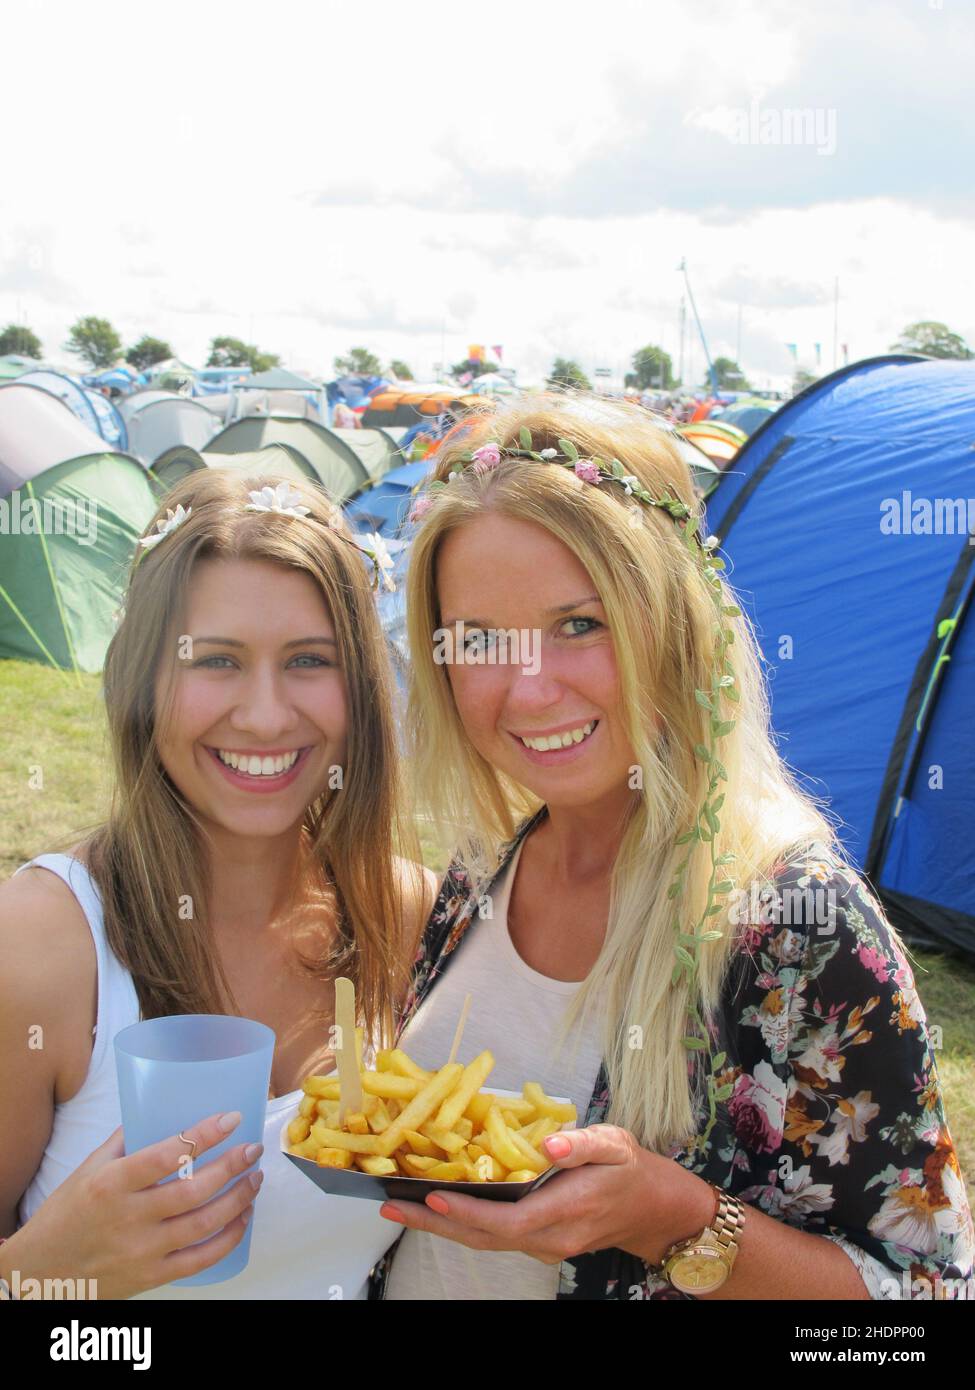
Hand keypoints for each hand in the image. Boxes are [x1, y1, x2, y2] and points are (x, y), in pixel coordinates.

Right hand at [3, 1112, 263, 1298]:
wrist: (42, 1272)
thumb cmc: (66, 1214)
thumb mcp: (88, 1169)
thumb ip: (125, 1141)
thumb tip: (160, 1109)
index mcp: (111, 1184)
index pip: (166, 1155)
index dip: (204, 1135)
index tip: (231, 1118)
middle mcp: (128, 1218)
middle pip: (194, 1190)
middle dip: (233, 1166)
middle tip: (253, 1149)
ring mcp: (142, 1251)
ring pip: (204, 1225)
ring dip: (238, 1199)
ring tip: (254, 1179)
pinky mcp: (151, 1277)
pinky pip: (201, 1260)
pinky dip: (229, 1238)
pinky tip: (243, 1218)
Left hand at [379, 1123, 713, 1265]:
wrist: (651, 1207)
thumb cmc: (629, 1168)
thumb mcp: (614, 1143)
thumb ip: (581, 1144)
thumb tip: (549, 1145)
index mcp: (567, 1210)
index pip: (508, 1220)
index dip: (467, 1212)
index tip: (431, 1197)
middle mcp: (552, 1238)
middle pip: (484, 1238)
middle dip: (434, 1224)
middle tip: (391, 1209)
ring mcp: (545, 1246)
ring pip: (485, 1241)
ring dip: (441, 1226)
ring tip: (399, 1209)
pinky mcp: (539, 1243)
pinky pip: (495, 1236)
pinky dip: (462, 1223)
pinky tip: (436, 1207)